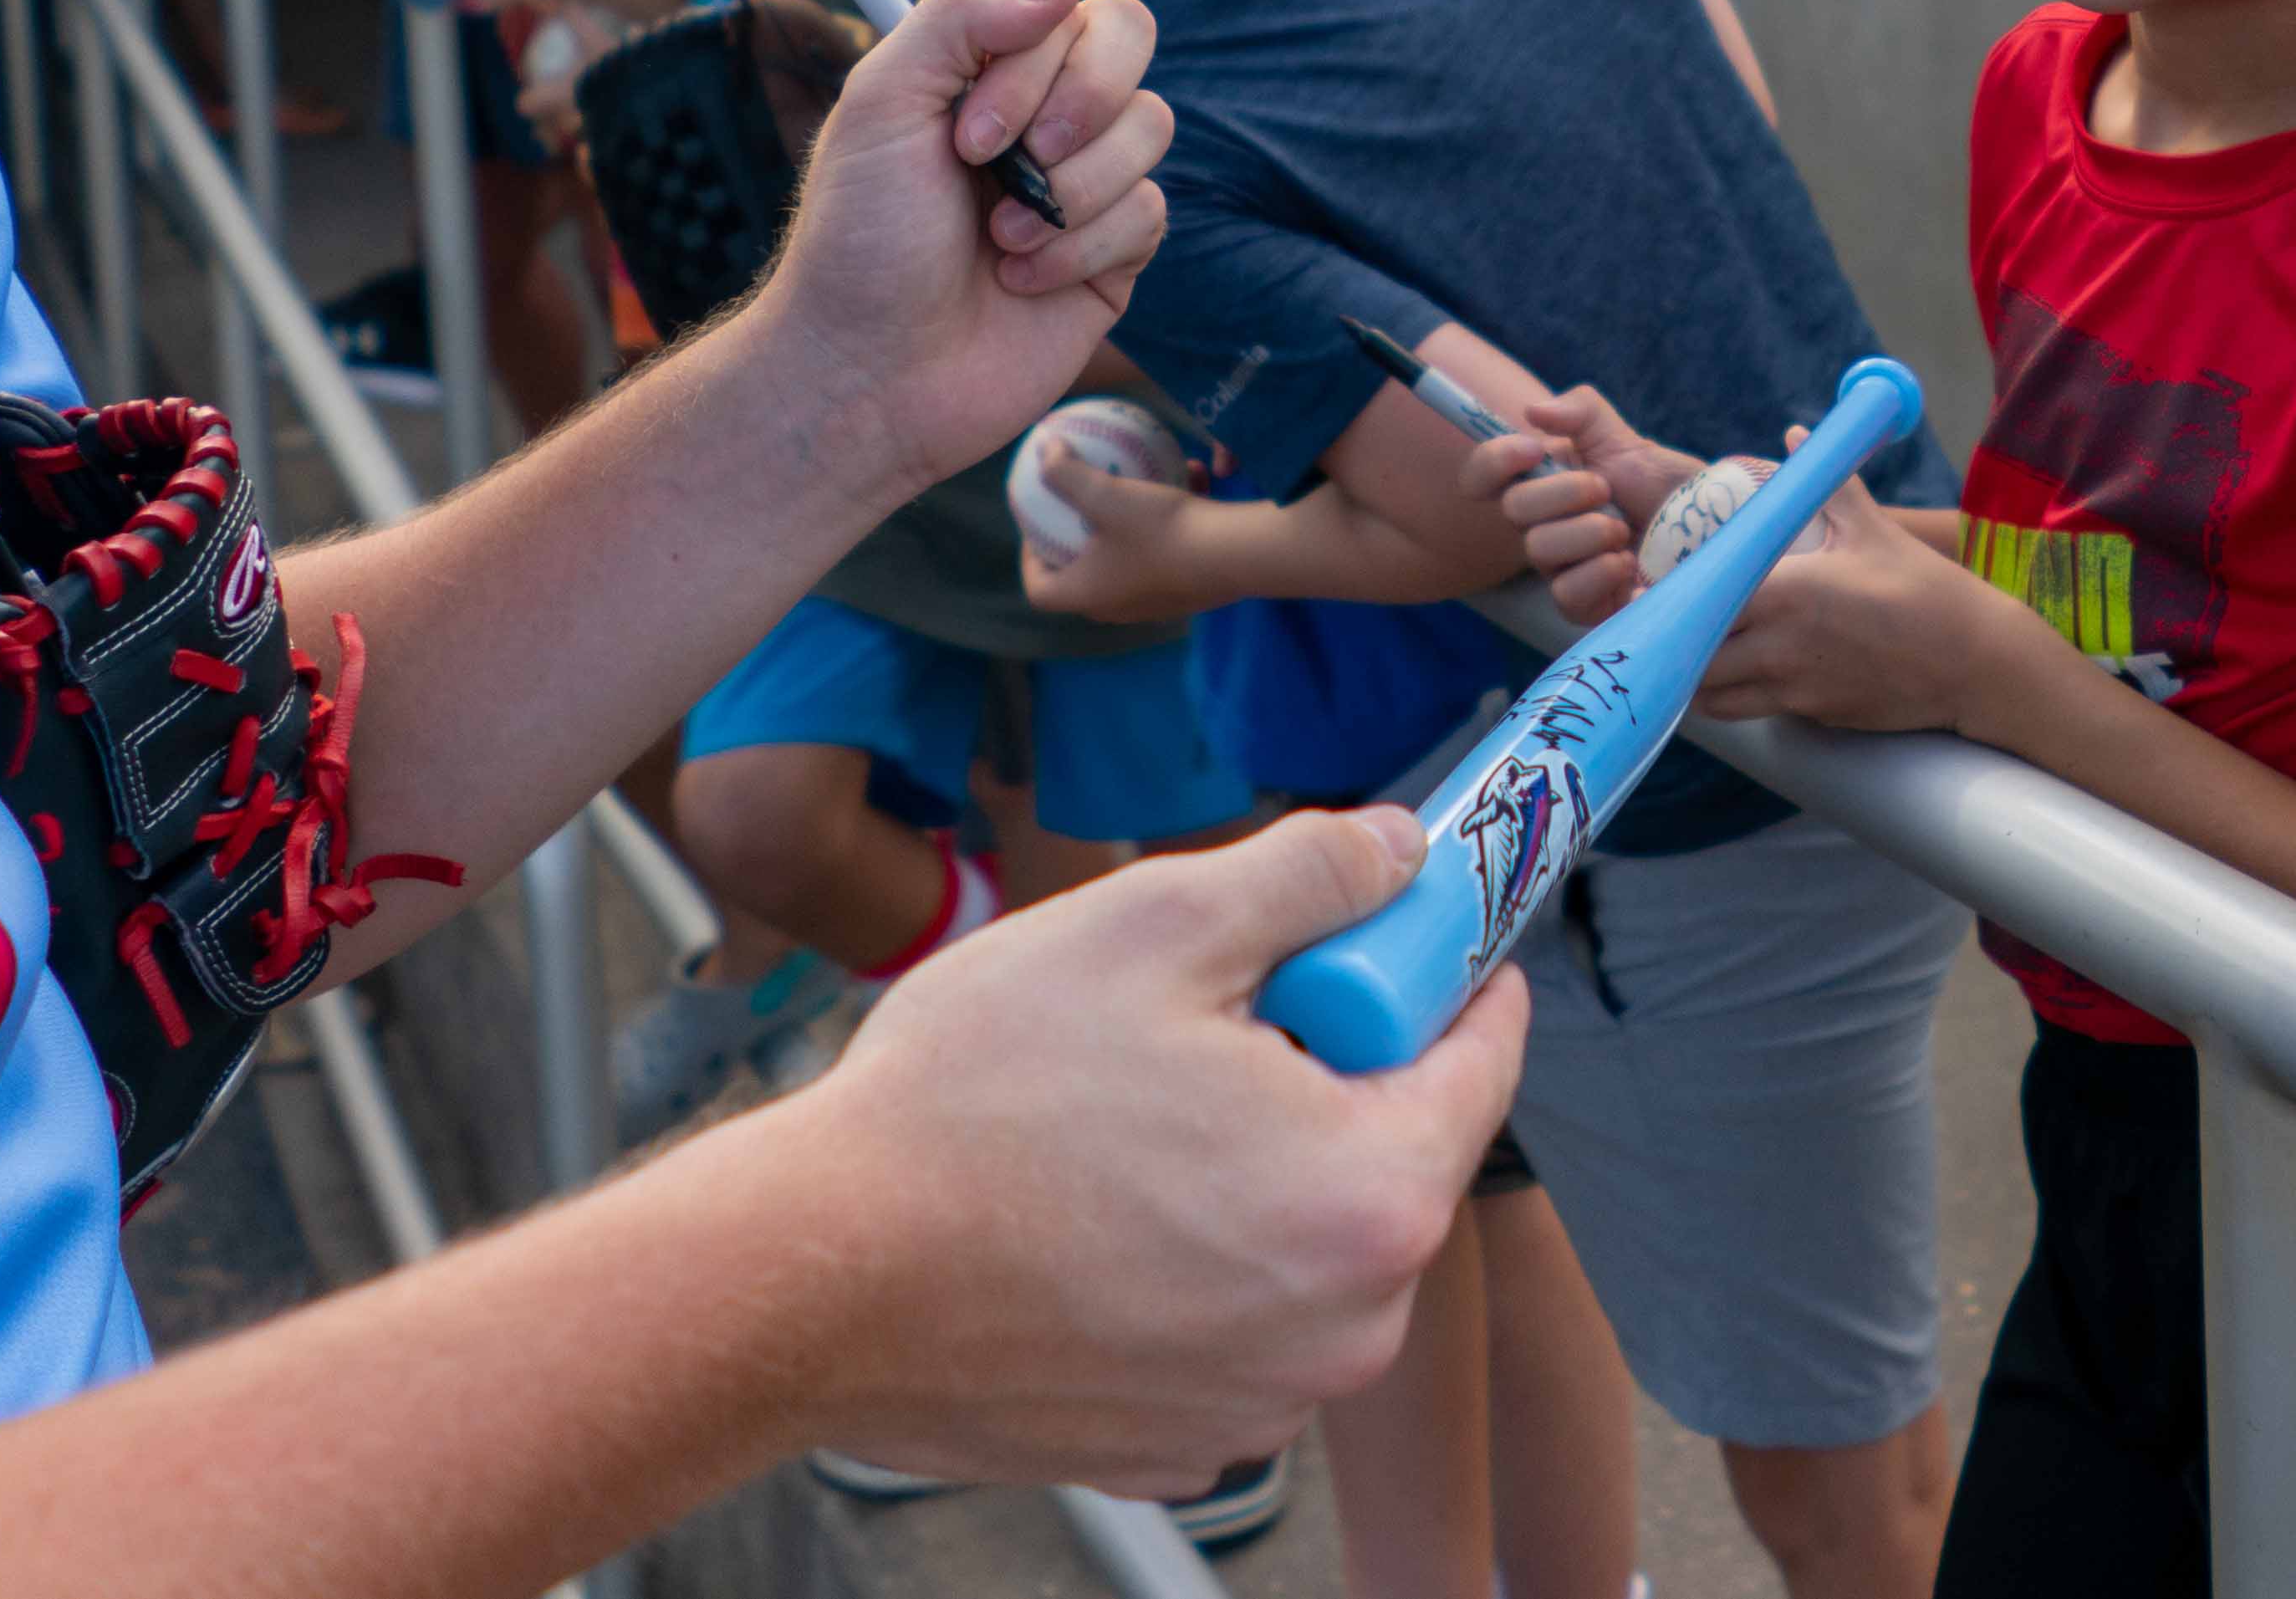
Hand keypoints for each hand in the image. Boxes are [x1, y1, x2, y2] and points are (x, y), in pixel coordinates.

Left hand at [747, 0, 1172, 495]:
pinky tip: (1021, 281)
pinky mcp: (1115, 257)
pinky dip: (1080, 248)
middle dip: (1077, 105)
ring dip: (1070, 190)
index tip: (964, 135)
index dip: (1033, 64)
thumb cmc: (860, 238)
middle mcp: (1044, 117)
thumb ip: (960, 15)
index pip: (1070, 7)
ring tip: (1000, 240)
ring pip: (1150, 129)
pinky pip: (1150, 213)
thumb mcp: (881, 100)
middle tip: (1003, 167)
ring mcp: (1085, 184)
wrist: (869, 370)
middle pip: (1131, 42)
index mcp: (987, 71)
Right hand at [763, 809, 1524, 1491]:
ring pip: (1305, 1241)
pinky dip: (1186, 1267)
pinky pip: (1229, 1325)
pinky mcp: (1179, 1445)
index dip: (1435, 963)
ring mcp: (1263, 1406)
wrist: (813, 1276)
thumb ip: (1309, 874)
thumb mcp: (1155, 924)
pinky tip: (1087, 1219)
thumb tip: (1397, 850)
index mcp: (1370, 1197)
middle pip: (1389, 1150)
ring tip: (1116, 1124)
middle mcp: (1347, 1331)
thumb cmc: (976, 1104)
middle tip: (1193, 1024)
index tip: (1382, 925)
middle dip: (1321, 1071)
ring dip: (1248, 1171)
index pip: (1482, 1051)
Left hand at [1017, 452, 1221, 625]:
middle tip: (1077, 511)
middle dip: (1077, 545)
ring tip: (1133, 489)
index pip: (1041, 590)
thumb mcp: (1105, 494)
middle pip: (1083, 581)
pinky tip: (1191, 479)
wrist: (1235, 556)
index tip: (1037, 528)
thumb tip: (1042, 451)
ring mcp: (1156, 601)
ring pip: (1129, 561)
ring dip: (1127, 527)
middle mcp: (1118, 607)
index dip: (1030, 562)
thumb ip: (1066, 474)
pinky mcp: (1189, 589)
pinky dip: (1169, 523)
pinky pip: (1168, 552)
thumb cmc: (1160, 530)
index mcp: (1088, 595)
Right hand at [1472, 386, 1687, 619]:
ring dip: (1588, 532)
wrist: (1709, 533)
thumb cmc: (1664, 487)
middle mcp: (1544, 526)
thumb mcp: (1626, 438)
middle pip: (1513, 509)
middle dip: (1564, 491)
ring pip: (1539, 551)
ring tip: (1623, 531)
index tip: (1535, 448)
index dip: (1494, 460)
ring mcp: (1562, 569)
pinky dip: (1599, 573)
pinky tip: (1627, 564)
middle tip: (1605, 489)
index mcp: (1544, 483)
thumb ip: (1581, 411)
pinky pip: (1566, 596)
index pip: (1482, 476)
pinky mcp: (1587, 607)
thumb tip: (1534, 411)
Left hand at [1694, 476, 2021, 735]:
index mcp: (1787, 590)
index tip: (1664, 584)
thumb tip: (1794, 435)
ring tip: (1701, 651)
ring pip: (1713, 697)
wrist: (1976, 662)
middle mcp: (1781, 644)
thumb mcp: (1871, 529)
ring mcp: (1795, 688)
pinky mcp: (1812, 716)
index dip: (1676, 595)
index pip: (1701, 598)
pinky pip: (1753, 712)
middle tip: (1675, 619)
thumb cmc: (1924, 589)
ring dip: (1698, 677)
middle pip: (1695, 654)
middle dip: (1678, 640)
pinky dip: (1735, 698)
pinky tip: (1745, 672)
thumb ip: (1823, 483)